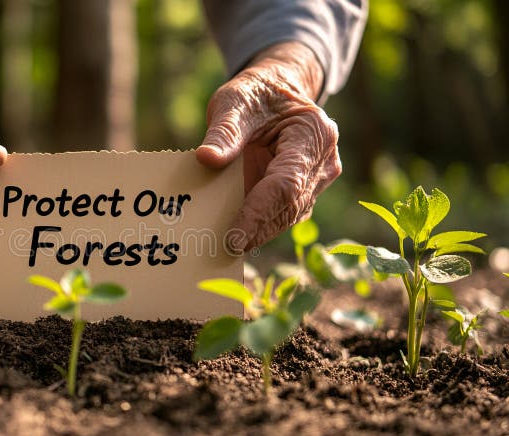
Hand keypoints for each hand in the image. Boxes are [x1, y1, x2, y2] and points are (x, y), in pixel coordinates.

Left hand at [196, 42, 340, 252]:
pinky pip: (283, 214)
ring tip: (226, 248)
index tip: (234, 236)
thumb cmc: (255, 95)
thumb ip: (224, 131)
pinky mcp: (304, 191)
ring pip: (289, 215)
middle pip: (290, 205)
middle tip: (224, 249)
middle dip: (258, 229)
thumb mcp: (234, 101)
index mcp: (312, 134)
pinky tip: (236, 238)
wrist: (275, 92)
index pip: (286, 182)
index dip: (259, 212)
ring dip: (259, 233)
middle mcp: (323, 161)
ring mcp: (317, 179)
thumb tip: (206, 159)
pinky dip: (260, 227)